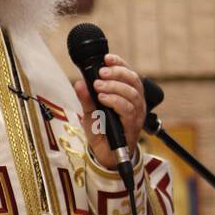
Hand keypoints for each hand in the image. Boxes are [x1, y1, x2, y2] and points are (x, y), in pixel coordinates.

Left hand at [72, 55, 145, 171]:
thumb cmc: (101, 132)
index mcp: (128, 96)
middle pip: (134, 81)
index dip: (120, 64)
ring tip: (98, 86)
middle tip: (100, 73)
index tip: (106, 58)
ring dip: (114, 87)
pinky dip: (115, 101)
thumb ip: (86, 98)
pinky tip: (103, 98)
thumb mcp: (89, 113)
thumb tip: (78, 82)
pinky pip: (128, 110)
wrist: (104, 156)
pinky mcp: (133, 127)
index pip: (129, 74)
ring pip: (132, 94)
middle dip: (117, 73)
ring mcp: (136, 116)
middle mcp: (136, 104)